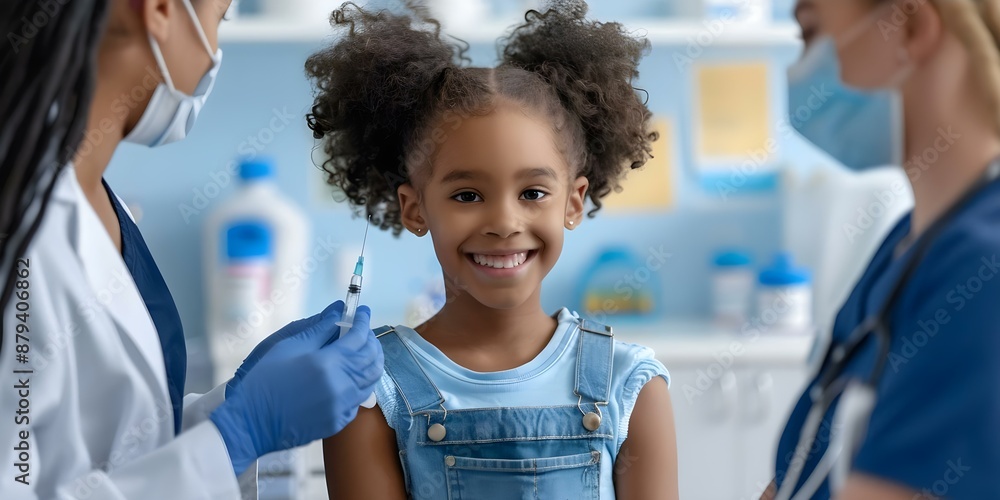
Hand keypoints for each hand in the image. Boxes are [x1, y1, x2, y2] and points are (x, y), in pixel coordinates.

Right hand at [209, 304, 383, 475]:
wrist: (250, 423)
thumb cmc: (264, 381)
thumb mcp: (289, 347)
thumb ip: (319, 330)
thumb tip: (338, 312)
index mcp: (328, 363)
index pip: (359, 337)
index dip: (362, 321)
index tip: (362, 311)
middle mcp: (342, 385)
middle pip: (371, 359)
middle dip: (371, 340)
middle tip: (363, 330)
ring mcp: (342, 406)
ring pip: (371, 380)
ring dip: (372, 362)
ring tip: (363, 350)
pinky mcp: (338, 421)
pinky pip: (359, 398)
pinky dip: (362, 382)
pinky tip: (352, 375)